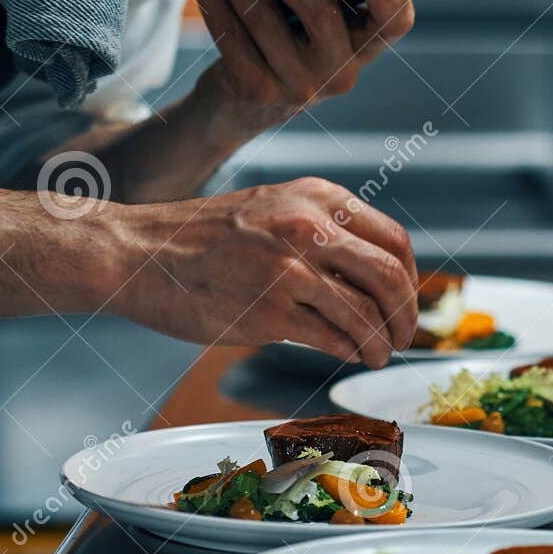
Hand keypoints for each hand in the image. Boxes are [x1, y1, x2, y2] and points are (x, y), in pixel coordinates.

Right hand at [106, 178, 417, 365]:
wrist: (140, 253)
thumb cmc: (206, 238)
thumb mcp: (273, 207)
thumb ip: (323, 231)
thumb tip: (374, 275)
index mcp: (318, 198)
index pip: (394, 241)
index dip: (412, 281)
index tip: (407, 304)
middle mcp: (310, 227)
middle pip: (391, 277)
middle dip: (407, 316)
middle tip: (405, 338)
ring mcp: (290, 268)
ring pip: (366, 314)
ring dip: (382, 343)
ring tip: (379, 355)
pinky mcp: (270, 310)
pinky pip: (333, 338)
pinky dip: (351, 351)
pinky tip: (350, 355)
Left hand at [188, 0, 415, 125]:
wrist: (240, 105)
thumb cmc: (282, 43)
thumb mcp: (312, 22)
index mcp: (363, 45)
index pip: (395, 20)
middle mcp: (339, 72)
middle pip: (322, 12)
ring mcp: (299, 86)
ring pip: (265, 18)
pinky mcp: (257, 89)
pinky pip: (230, 32)